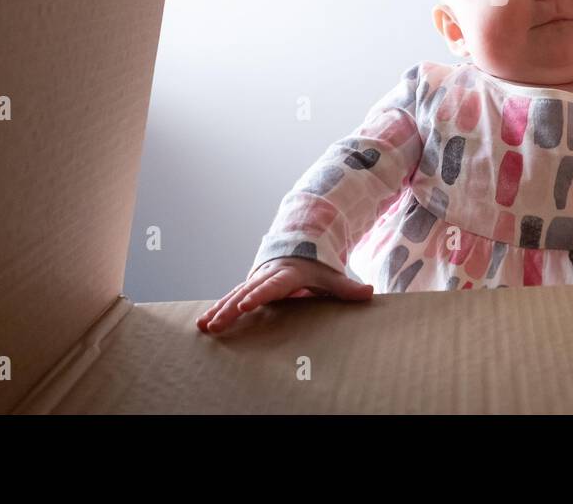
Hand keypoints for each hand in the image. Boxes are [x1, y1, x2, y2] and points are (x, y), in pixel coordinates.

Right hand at [196, 256, 373, 333]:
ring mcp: (255, 280)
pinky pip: (231, 298)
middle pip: (246, 292)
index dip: (259, 294)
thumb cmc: (316, 264)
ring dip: (219, 310)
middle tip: (217, 323)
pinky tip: (203, 323)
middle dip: (230, 307)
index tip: (246, 304)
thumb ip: (347, 287)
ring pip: (234, 295)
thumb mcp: (331, 275)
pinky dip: (217, 309)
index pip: (271, 285)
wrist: (299, 245)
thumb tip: (369, 292)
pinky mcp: (249, 286)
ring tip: (205, 326)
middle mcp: (267, 276)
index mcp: (286, 274)